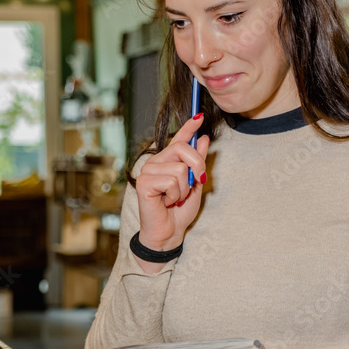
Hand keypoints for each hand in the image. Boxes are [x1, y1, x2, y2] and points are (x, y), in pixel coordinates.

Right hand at [134, 113, 208, 257]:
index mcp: (168, 161)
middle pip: (183, 149)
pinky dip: (175, 195)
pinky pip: (171, 181)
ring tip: (175, 198)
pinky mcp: (145, 182)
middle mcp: (156, 162)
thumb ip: (198, 163)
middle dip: (197, 166)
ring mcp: (148, 171)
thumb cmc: (179, 211)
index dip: (189, 127)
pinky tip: (166, 202)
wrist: (169, 232)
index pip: (179, 139)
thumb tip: (204, 139)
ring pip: (180, 169)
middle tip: (195, 184)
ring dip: (184, 189)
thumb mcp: (195, 184)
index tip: (199, 116)